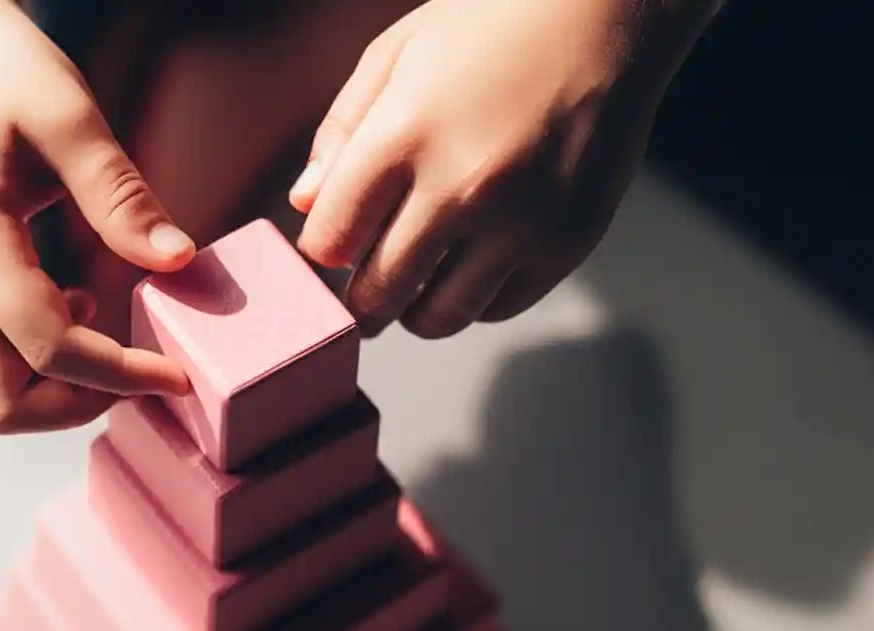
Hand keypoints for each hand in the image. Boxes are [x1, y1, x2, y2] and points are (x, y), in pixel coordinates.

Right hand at [0, 0, 193, 432]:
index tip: (178, 376)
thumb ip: (121, 196)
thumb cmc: (1, 72)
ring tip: (107, 339)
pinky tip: (73, 309)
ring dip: (50, 391)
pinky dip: (29, 365)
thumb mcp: (69, 119)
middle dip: (76, 405)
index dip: (121, 375)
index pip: (49, 349)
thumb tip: (178, 260)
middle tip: (140, 374)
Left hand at [291, 0, 714, 337]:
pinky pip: (498, 307)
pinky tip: (469, 265)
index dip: (324, 249)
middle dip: (360, 299)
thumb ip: (340, 133)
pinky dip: (474, 300)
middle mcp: (461, 187)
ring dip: (414, 310)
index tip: (336, 243)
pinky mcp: (568, 243)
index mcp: (403, 135)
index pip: (330, 241)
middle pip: (377, 294)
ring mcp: (520, 222)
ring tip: (415, 282)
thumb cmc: (491, 25)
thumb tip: (306, 207)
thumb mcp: (395, 56)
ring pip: (438, 317)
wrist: (607, 13)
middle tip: (363, 290)